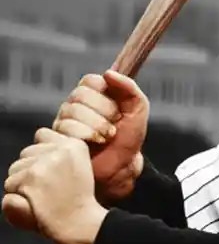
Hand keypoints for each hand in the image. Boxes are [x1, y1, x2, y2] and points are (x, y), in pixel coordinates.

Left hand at [4, 128, 107, 243]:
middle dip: (32, 170)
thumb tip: (40, 137)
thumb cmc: (79, 201)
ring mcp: (43, 164)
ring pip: (15, 168)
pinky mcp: (30, 179)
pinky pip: (10, 186)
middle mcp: (59, 150)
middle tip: (53, 189)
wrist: (82, 225)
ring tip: (45, 197)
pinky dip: (18, 198)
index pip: (43, 135)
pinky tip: (38, 204)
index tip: (60, 173)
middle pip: (26, 153)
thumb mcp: (81, 167)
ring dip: (23, 184)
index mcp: (74, 145)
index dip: (45, 155)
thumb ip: (60, 152)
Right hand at [50, 70, 149, 205]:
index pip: (91, 81)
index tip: (117, 111)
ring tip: (105, 139)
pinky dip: (84, 137)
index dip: (106, 95)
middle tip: (112, 128)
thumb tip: (109, 73)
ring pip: (72, 111)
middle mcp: (74, 106)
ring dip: (96, 127)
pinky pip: (65, 128)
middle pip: (80, 95)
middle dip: (104, 113)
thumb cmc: (126, 141)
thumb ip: (130, 90)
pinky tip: (90, 146)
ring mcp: (62, 121)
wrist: (120, 170)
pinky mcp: (55, 137)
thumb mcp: (138, 112)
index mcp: (92, 97)